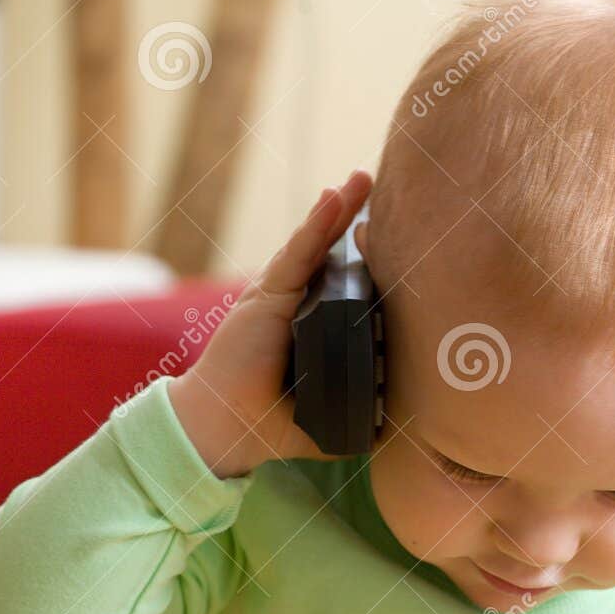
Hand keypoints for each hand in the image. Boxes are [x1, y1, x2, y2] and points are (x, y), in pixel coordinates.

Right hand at [168, 169, 373, 477]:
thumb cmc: (263, 425)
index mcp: (305, 326)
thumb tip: (385, 435)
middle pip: (328, 252)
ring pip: (314, 244)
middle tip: (377, 186)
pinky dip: (316, 226)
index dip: (362, 258)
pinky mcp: (266, 296)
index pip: (339, 283)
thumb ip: (351, 422)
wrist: (224, 430)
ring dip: (339, 209)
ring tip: (363, 179)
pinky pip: (296, 255)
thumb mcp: (321, 422)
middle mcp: (292, 304)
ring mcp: (278, 296)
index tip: (390, 234)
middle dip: (352, 219)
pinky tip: (334, 199)